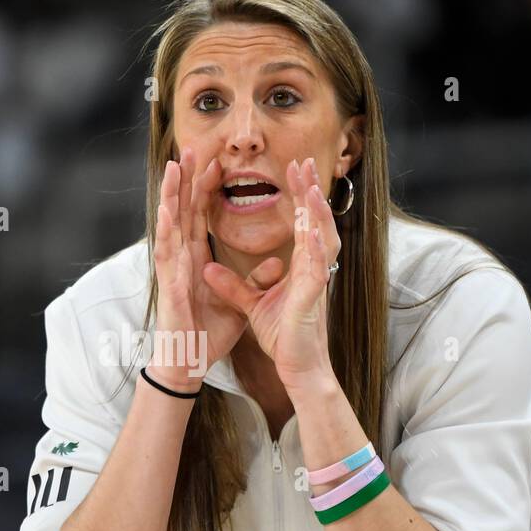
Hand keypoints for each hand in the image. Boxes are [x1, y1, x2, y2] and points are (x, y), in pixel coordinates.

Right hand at [151, 146, 284, 390]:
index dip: (207, 188)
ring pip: (170, 223)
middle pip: (183, 210)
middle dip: (186, 178)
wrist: (189, 361)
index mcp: (197, 259)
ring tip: (174, 165)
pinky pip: (166, 254)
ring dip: (171, 194)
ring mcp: (172, 270)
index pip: (201, 215)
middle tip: (190, 147)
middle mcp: (182, 258)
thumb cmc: (208, 333)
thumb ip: (256, 281)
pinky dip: (166, 231)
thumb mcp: (240, 303)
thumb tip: (277, 263)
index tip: (216, 161)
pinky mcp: (168, 286)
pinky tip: (167, 210)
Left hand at [201, 157, 340, 392]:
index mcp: (300, 266)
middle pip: (316, 222)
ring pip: (323, 238)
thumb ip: (231, 285)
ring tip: (311, 188)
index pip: (300, 223)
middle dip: (312, 192)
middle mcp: (313, 268)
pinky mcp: (314, 298)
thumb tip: (207, 268)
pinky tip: (311, 230)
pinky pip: (318, 268)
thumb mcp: (249, 304)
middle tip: (306, 163)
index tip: (292, 170)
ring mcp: (317, 281)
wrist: (298, 367)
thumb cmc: (283, 336)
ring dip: (317, 212)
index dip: (297, 197)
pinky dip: (316, 248)